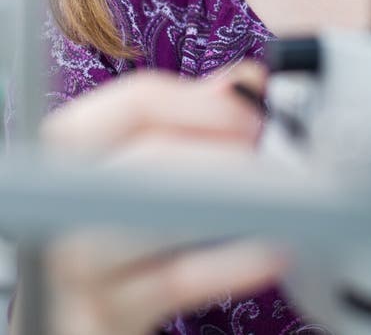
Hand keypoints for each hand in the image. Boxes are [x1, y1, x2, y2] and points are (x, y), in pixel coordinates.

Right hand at [12, 64, 286, 334]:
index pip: (137, 101)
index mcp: (76, 145)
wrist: (99, 302)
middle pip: (145, 159)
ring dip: (229, 201)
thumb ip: (196, 112)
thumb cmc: (132, 222)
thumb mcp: (153, 158)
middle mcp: (69, 199)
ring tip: (278, 197)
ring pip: (154, 221)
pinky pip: (172, 282)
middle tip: (271, 158)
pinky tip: (273, 250)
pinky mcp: (103, 317)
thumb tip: (247, 82)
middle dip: (222, 153)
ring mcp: (81, 266)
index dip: (206, 103)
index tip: (255, 114)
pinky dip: (229, 262)